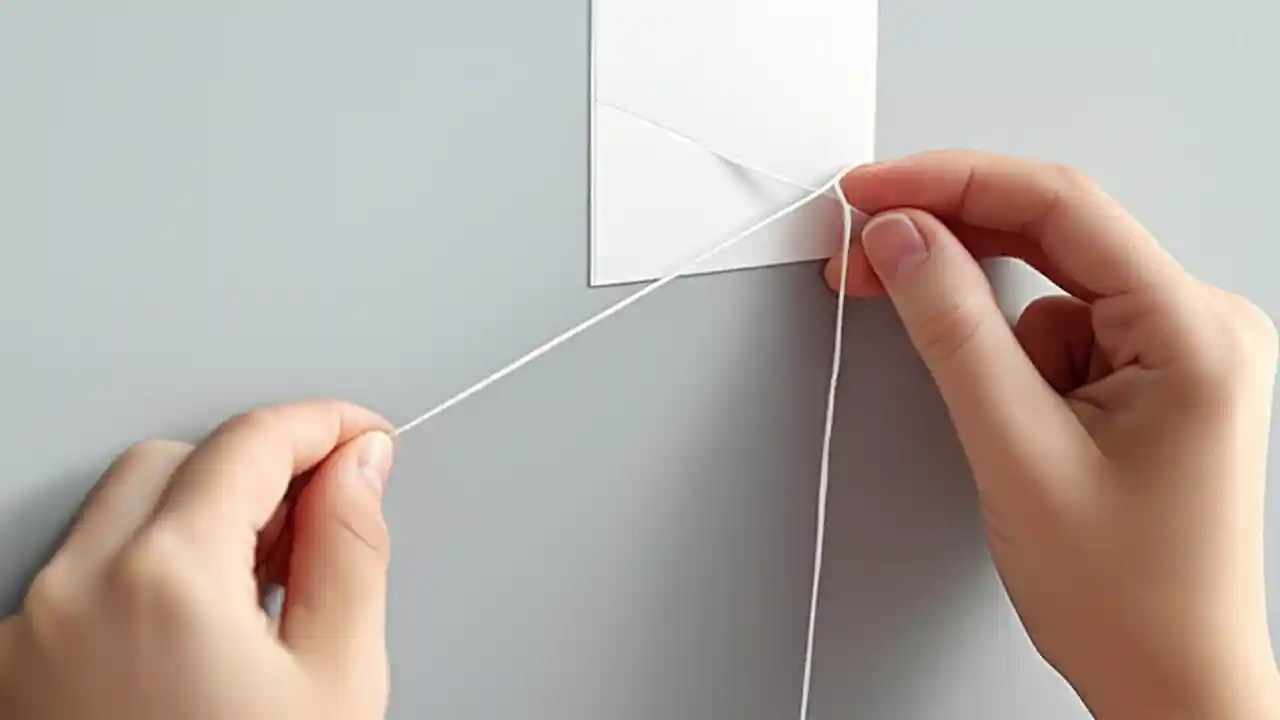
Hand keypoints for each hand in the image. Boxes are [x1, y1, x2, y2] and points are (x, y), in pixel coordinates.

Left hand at [0, 400, 395, 719]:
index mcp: (161, 584)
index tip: (363, 436)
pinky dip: (152, 568)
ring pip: (123, 512)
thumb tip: (357, 470)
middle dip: (258, 468)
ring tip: (274, 587)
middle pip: (176, 461)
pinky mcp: (14, 672)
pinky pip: (85, 573)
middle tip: (328, 512)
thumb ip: (352, 551)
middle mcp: (70, 595)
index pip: (250, 442)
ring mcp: (26, 635)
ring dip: (204, 516)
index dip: (323, 425)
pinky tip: (212, 627)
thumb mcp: (336, 682)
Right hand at [826, 151, 1279, 718]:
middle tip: (865, 250)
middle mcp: (1200, 323)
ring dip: (979, 311)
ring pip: (1049, 283)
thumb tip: (905, 238)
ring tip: (967, 395)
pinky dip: (1008, 351)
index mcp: (1194, 330)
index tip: (873, 191)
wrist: (1167, 680)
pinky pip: (1059, 327)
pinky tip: (1002, 409)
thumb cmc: (1126, 595)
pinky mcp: (1150, 374)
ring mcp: (1178, 348)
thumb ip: (952, 329)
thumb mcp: (1016, 451)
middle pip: (1055, 233)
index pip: (1061, 206)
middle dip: (950, 238)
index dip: (951, 182)